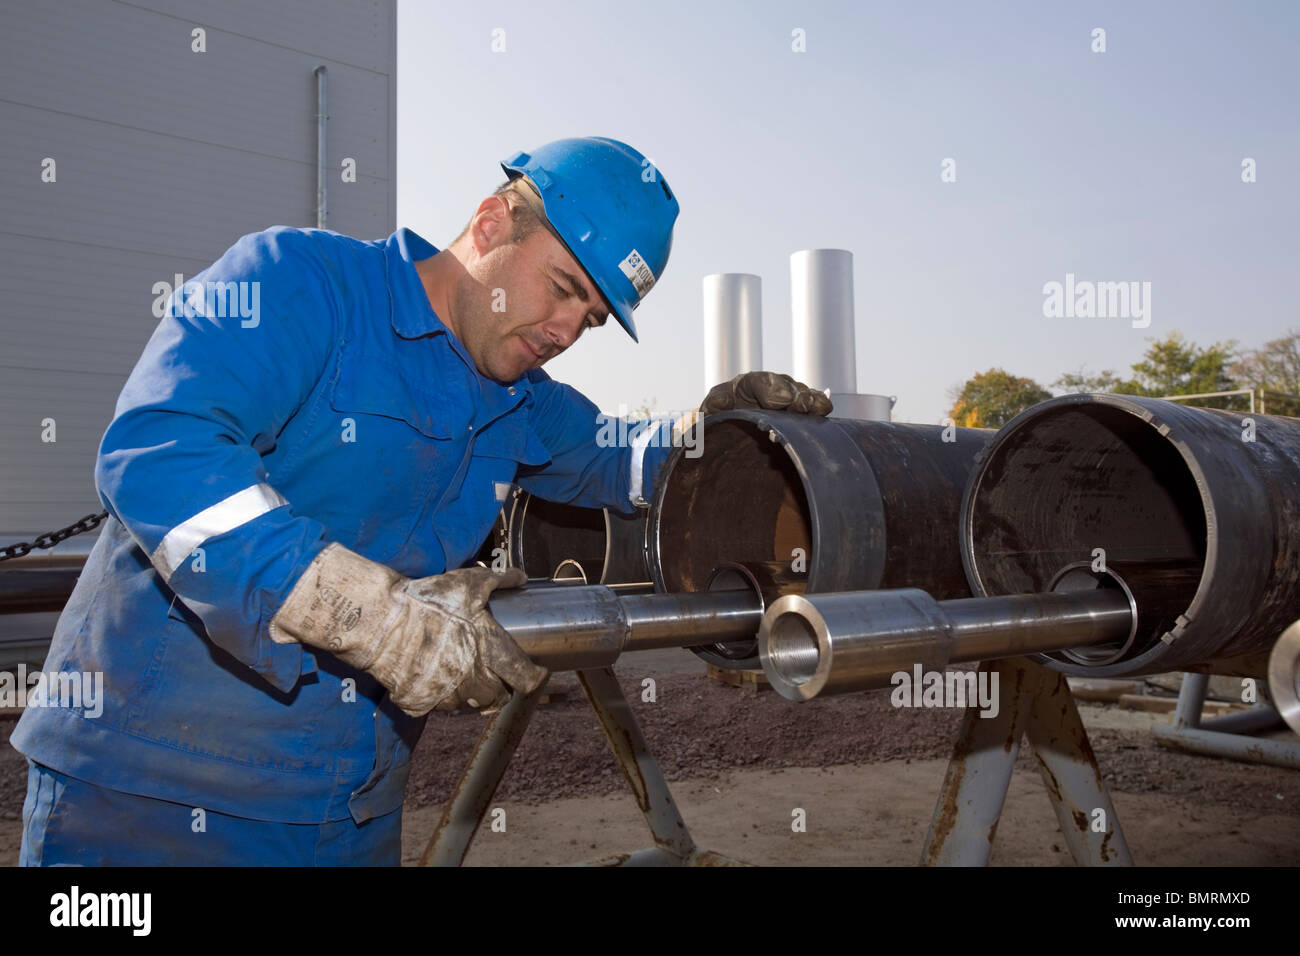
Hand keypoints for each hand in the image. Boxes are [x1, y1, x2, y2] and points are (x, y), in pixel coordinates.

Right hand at [270, 545, 547, 716]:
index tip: (532, 671)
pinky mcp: (421, 702)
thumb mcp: (468, 583)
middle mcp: (473, 678)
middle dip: (502, 687)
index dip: (532, 677)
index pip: (525, 679)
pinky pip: (440, 706)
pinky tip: (438, 677)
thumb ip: (500, 581)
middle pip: (500, 698)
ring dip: (474, 693)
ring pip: (472, 705)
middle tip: (496, 672)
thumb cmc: (428, 600)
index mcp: (490, 651)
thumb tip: (521, 577)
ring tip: (467, 673)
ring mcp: (447, 694)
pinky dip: (443, 696)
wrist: (380, 619)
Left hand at [700, 371, 832, 415]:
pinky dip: (819, 404)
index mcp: (748, 383)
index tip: (782, 402)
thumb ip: (714, 405)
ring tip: (816, 409)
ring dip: (809, 400)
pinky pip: (812, 401)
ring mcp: (788, 394)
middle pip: (787, 386)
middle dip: (795, 395)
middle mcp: (771, 385)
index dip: (773, 391)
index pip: (763, 382)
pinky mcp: (799, 407)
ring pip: (801, 393)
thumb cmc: (723, 416)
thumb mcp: (713, 409)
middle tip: (800, 406)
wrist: (735, 426)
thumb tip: (719, 403)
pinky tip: (824, 410)